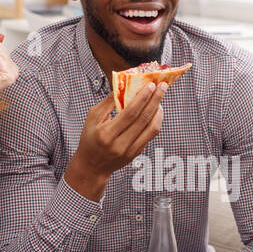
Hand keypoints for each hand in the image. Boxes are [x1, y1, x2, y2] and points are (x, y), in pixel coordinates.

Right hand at [64, 83, 166, 200]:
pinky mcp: (136, 154)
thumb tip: (123, 86)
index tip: (151, 85)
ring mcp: (130, 151)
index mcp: (106, 134)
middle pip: (143, 119)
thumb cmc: (90, 139)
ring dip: (158, 111)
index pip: (130, 113)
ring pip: (152, 129)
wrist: (92, 166)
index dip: (142, 98)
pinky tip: (155, 111)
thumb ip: (107, 102)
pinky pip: (150, 135)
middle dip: (155, 100)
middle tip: (162, 86)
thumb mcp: (92, 118)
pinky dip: (156, 121)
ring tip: (160, 98)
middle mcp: (119, 144)